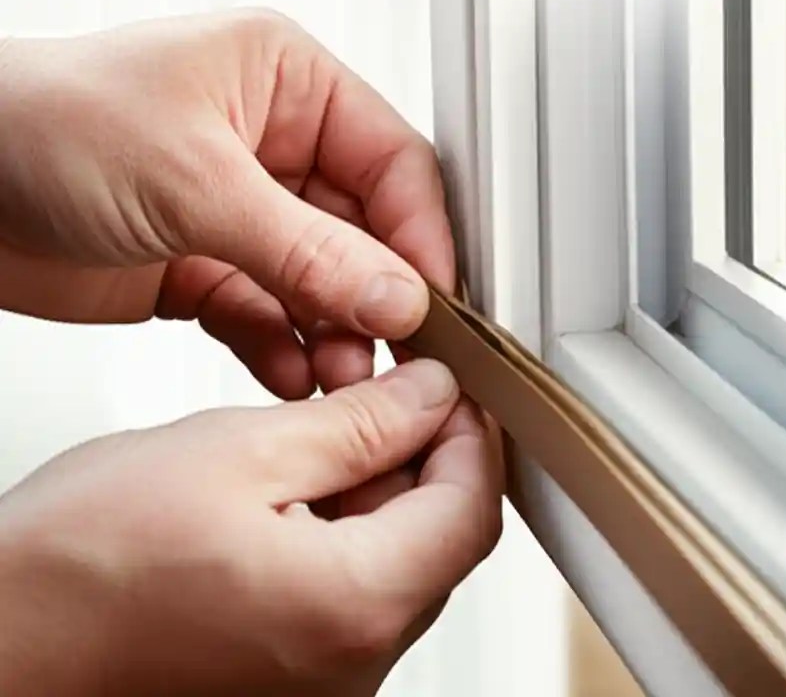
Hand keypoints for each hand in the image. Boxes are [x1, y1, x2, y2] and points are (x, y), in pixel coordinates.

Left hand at [0, 10, 452, 396]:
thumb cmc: (37, 124)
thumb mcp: (193, 181)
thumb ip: (307, 249)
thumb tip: (397, 296)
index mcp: (285, 84)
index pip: (394, 163)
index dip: (421, 236)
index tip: (431, 302)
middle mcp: (271, 145)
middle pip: (367, 232)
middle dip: (377, 297)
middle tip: (392, 351)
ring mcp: (240, 211)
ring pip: (324, 283)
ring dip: (335, 333)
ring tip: (339, 373)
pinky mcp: (207, 269)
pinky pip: (271, 316)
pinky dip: (284, 351)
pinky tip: (292, 375)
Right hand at [0, 360, 502, 696]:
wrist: (2, 652)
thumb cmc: (75, 571)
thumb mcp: (234, 453)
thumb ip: (357, 424)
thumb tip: (430, 397)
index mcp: (352, 605)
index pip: (470, 509)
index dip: (471, 434)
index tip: (451, 387)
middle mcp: (353, 664)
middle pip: (442, 544)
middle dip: (429, 461)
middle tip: (389, 397)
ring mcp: (325, 686)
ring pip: (400, 571)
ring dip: (385, 498)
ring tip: (327, 438)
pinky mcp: (293, 687)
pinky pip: (354, 604)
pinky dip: (348, 541)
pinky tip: (297, 496)